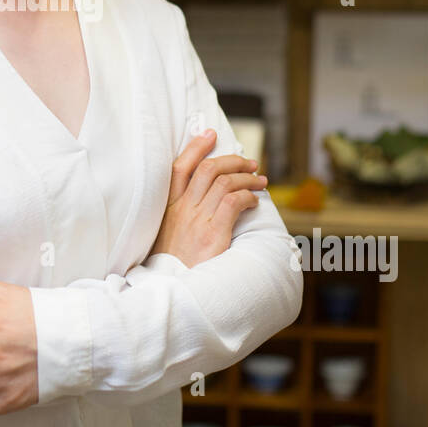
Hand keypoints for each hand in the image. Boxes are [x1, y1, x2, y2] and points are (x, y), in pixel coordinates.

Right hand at [150, 130, 265, 268]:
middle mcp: (181, 210)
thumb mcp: (167, 238)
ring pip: (225, 182)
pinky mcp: (213, 234)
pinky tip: (254, 202)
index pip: (180, 167)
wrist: (172, 292)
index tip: (210, 134)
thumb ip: (180, 218)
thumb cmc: (173, 269)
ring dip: (247, 178)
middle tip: (250, 162)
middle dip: (233, 160)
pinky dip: (248, 197)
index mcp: (168, 209)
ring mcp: (197, 220)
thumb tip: (203, 201)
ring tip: (260, 181)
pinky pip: (234, 202)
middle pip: (209, 169)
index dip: (196, 146)